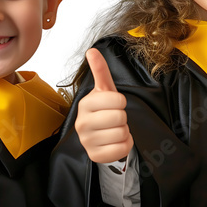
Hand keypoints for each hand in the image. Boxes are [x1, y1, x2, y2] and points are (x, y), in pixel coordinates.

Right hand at [75, 48, 133, 163]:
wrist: (99, 134)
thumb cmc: (103, 109)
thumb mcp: (104, 90)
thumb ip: (100, 70)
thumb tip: (92, 50)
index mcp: (85, 104)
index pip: (117, 99)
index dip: (121, 102)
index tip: (114, 104)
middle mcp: (82, 123)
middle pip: (120, 117)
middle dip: (123, 117)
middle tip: (114, 118)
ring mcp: (87, 141)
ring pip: (122, 133)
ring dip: (123, 131)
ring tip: (113, 129)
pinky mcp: (95, 156)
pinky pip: (121, 149)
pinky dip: (124, 145)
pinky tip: (115, 141)